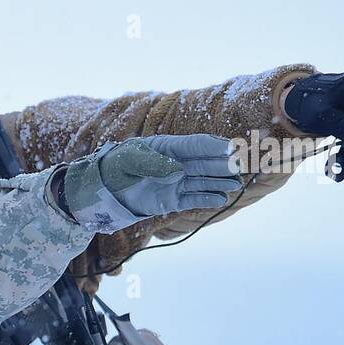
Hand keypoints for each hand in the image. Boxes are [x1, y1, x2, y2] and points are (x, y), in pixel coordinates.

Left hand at [58, 134, 241, 231]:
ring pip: (203, 181)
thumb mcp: (130, 160)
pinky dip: (206, 199)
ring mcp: (176, 182)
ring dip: (219, 182)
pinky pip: (193, 199)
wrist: (103, 190)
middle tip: (240, 166)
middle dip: (223, 164)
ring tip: (235, 184)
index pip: (197, 144)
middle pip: (206, 162)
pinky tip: (220, 199)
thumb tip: (177, 170)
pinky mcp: (171, 200)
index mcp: (169, 147)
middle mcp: (177, 164)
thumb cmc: (116, 166)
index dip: (214, 146)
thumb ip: (153, 163)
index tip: (231, 148)